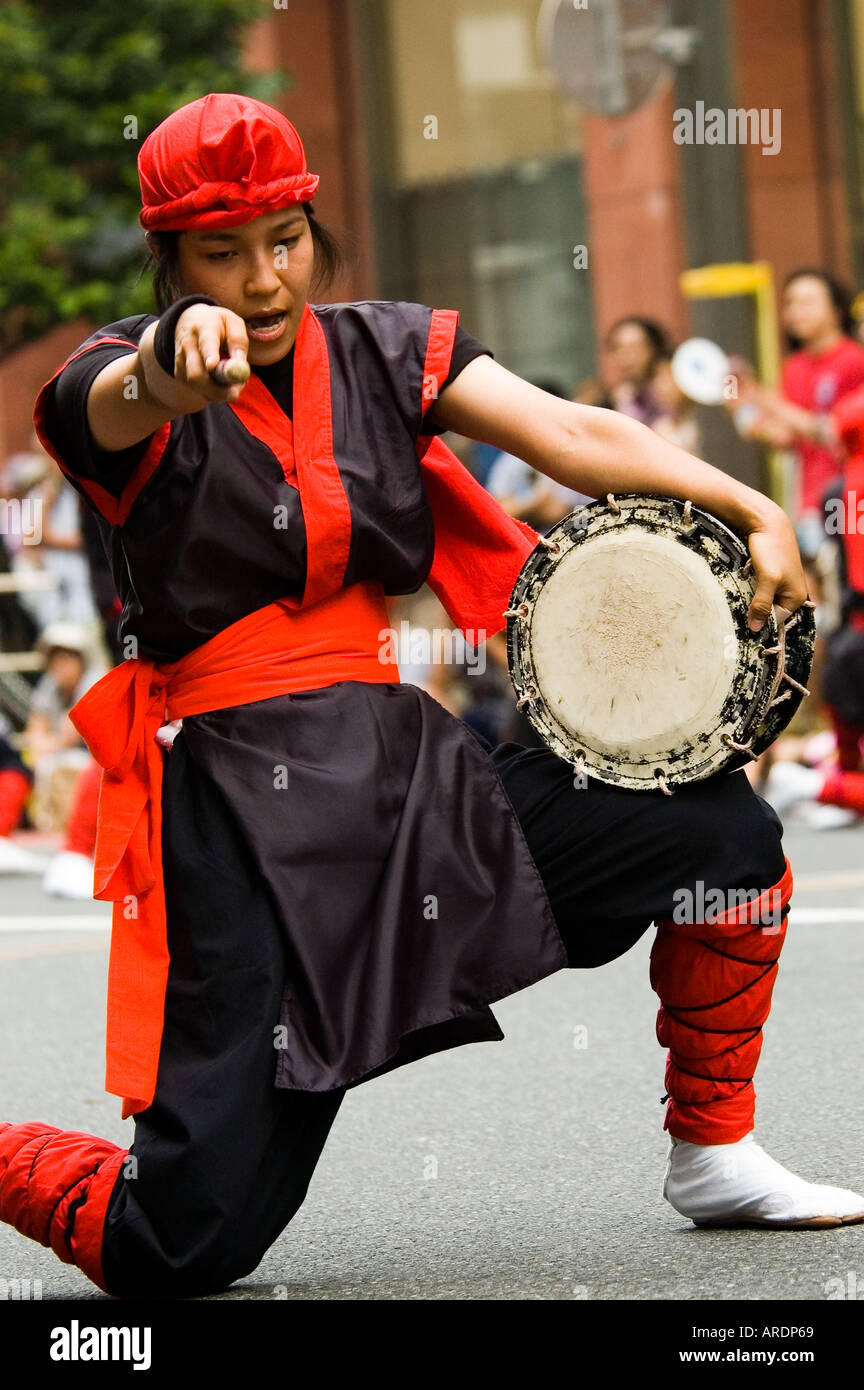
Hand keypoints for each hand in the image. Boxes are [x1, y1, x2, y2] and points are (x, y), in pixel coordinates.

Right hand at [172, 305, 249, 403]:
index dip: (209, 355)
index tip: (212, 365)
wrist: (189, 322)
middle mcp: (188, 344)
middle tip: (236, 392)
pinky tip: (222, 384)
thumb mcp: (233, 323)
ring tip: (233, 384)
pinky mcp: (179, 373)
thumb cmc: (218, 324)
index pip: (206, 343)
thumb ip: (238, 341)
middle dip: (218, 388)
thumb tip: (240, 366)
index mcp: (204, 328)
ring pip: (197, 385)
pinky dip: (213, 393)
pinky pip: (197, 390)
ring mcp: (181, 360)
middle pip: (197, 373)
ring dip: (218, 392)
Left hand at [745, 507, 808, 630]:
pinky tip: (741, 583)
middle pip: (768, 612)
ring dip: (749, 599)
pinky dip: (748, 588)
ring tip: (739, 592)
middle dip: (753, 610)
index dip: (758, 622)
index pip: (775, 622)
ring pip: (761, 600)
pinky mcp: (770, 576)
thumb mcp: (768, 579)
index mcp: (796, 598)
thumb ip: (762, 604)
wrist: (767, 522)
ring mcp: (780, 584)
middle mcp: (790, 593)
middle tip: (735, 609)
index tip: (740, 623)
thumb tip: (756, 629)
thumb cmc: (772, 549)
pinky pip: (757, 590)